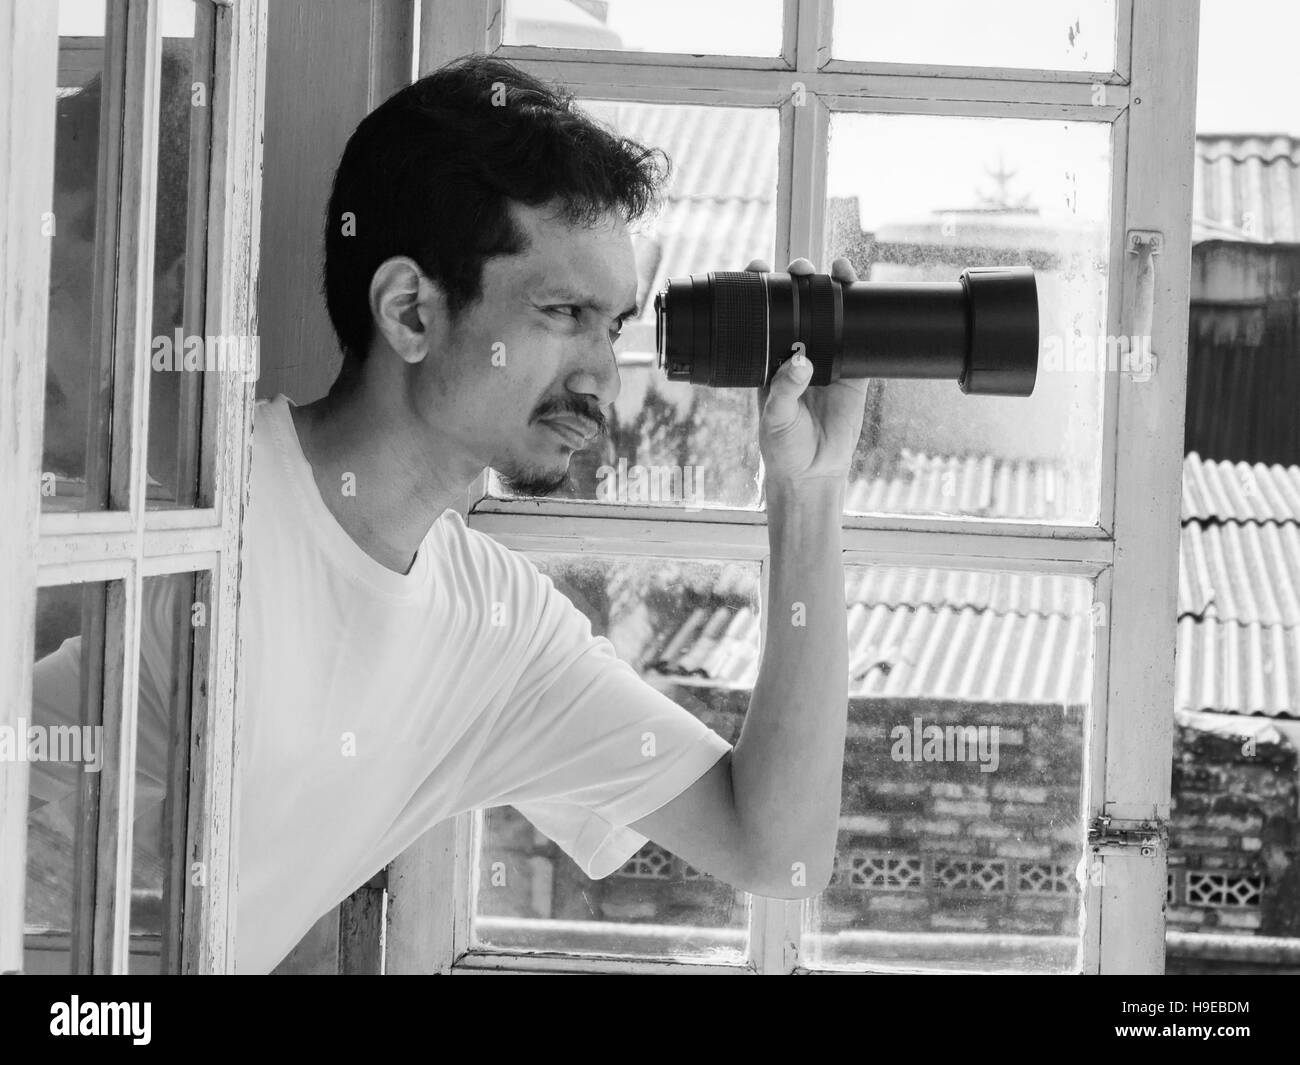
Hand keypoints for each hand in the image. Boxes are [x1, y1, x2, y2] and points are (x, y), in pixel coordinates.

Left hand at [746, 256, 868, 487]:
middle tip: (800, 270)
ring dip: (833, 287)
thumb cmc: (783, 446)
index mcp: (769, 360)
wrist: (814, 471)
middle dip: (799, 280)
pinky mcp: (854, 371)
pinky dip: (863, 314)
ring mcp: (827, 358)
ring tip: (835, 271)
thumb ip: (784, 390)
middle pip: (799, 306)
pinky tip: (861, 292)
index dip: (761, 290)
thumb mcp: (775, 418)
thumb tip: (800, 361)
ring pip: (831, 313)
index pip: (763, 317)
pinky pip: (861, 337)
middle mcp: (797, 353)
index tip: (757, 268)